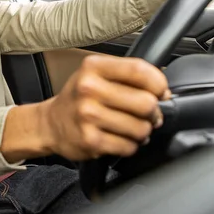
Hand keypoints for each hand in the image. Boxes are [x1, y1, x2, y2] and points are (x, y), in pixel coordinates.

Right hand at [38, 55, 168, 159]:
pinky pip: (128, 146)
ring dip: (141, 131)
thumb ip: (127, 75)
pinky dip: (129, 145)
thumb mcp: (96, 74)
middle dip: (153, 112)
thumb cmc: (79, 98)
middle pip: (145, 102)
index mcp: (93, 67)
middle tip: (146, 115)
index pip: (139, 70)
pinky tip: (119, 139)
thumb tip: (163, 92)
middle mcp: (88, 89)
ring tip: (130, 128)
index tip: (161, 92)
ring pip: (140, 128)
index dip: (158, 84)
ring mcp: (88, 115)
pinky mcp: (90, 140)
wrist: (50, 123)